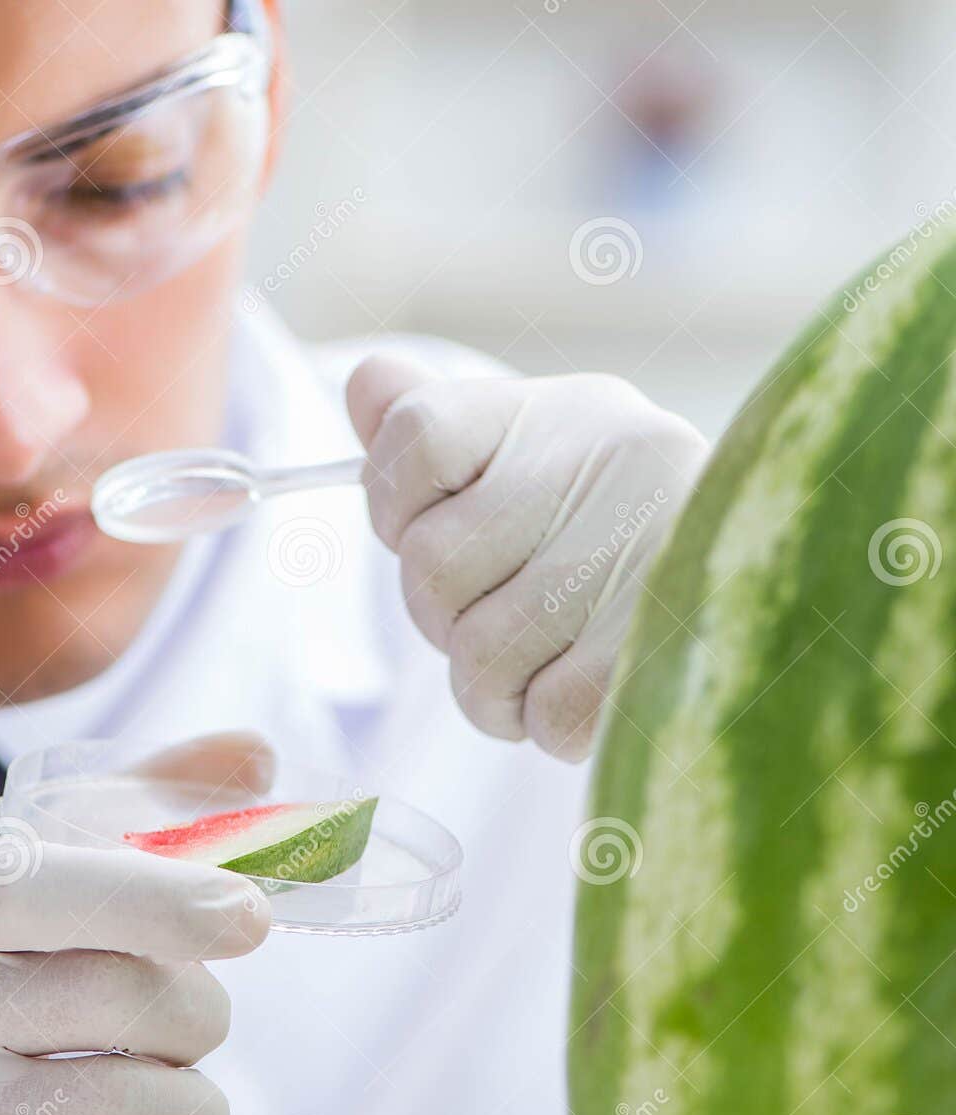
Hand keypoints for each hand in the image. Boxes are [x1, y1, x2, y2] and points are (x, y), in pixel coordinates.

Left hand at [348, 358, 708, 760]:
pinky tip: (575, 690)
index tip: (433, 523)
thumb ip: (430, 428)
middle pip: (432, 565)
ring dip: (486, 684)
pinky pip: (545, 714)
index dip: (396, 503)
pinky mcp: (672, 652)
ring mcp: (654, 555)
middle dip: (443, 615)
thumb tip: (362, 383)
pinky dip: (540, 721)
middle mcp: (621, 462)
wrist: (763, 593)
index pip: (418, 436)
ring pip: (480, 653)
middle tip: (498, 616)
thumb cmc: (607, 530)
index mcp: (570, 412)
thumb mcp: (524, 457)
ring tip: (534, 663)